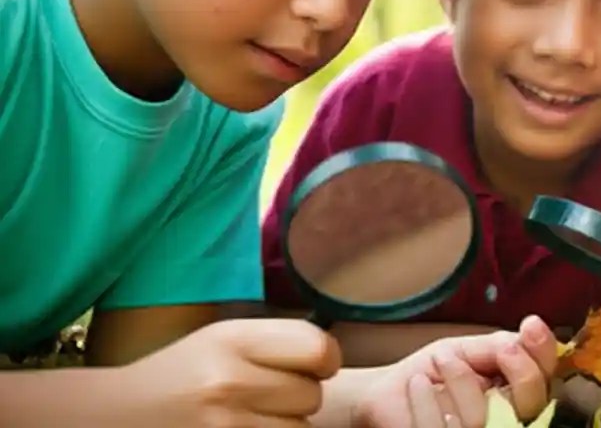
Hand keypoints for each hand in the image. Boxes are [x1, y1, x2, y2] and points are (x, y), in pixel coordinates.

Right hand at [117, 318, 340, 426]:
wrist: (109, 417)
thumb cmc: (178, 376)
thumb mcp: (220, 340)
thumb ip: (276, 343)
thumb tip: (332, 358)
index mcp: (231, 340)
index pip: (318, 350)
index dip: (324, 361)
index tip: (313, 366)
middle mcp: (228, 383)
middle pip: (312, 397)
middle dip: (299, 399)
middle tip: (267, 397)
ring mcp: (224, 427)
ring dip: (286, 427)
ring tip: (251, 419)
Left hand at [353, 315, 557, 427]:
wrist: (387, 393)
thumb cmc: (432, 373)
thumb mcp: (466, 350)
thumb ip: (500, 345)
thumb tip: (533, 332)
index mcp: (514, 392)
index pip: (545, 378)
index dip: (544, 354)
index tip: (531, 326)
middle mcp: (504, 419)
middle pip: (530, 406)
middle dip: (520, 371)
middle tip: (502, 347)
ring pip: (482, 419)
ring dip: (462, 381)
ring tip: (440, 358)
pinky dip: (427, 403)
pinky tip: (418, 384)